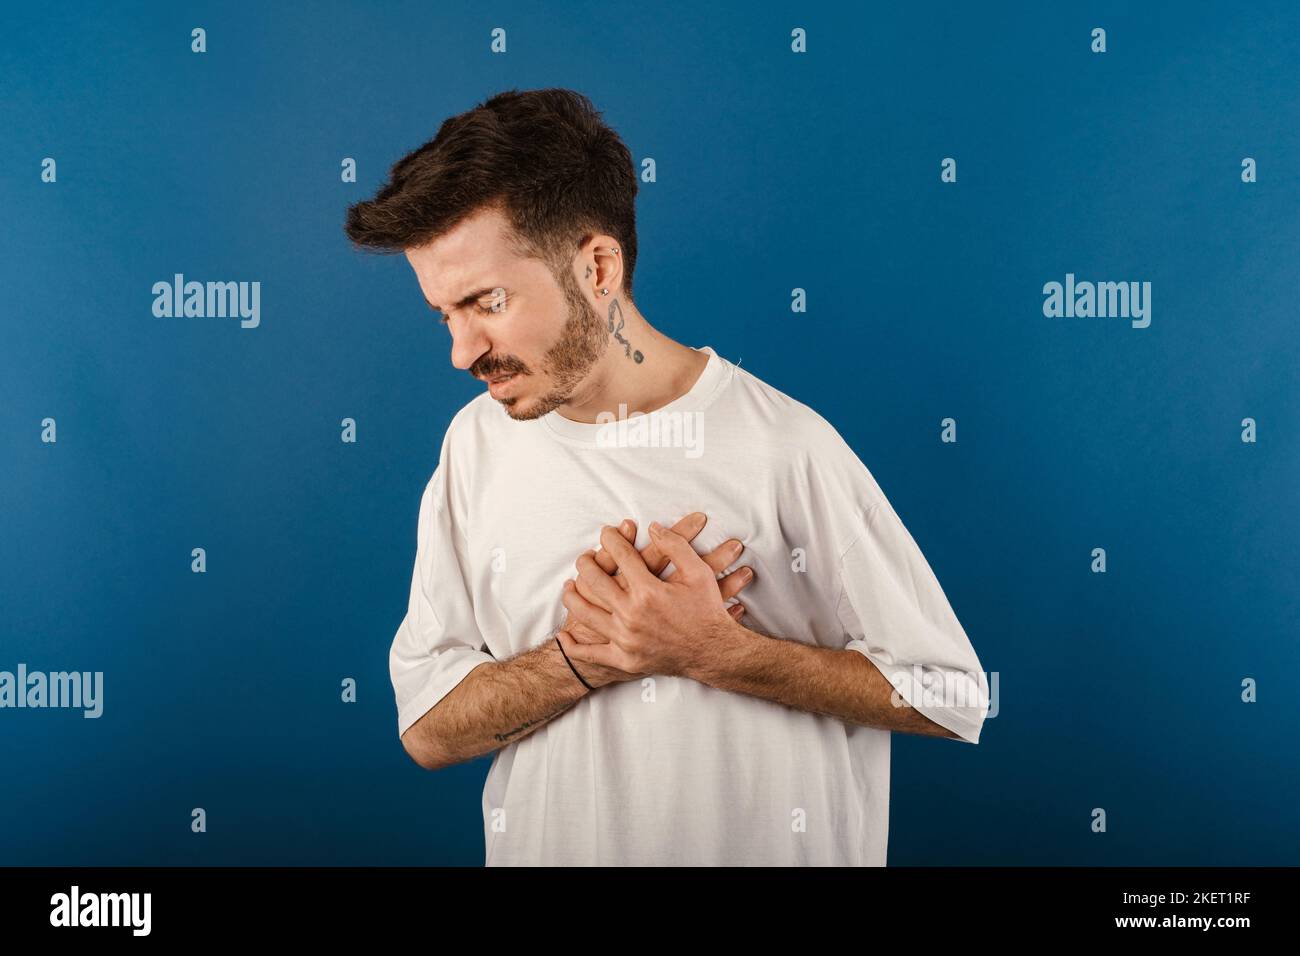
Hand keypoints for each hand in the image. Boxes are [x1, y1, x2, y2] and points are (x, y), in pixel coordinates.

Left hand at [557, 520, 752, 679]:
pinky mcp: (626, 659)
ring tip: (569, 586)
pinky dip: (574, 647)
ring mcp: (626, 639)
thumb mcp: (698, 572)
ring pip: (586, 614)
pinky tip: (565, 637)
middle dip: (586, 563)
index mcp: (648, 590)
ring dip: (572, 597)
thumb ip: (675, 545)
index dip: (611, 538)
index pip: (620, 555)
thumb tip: (652, 527)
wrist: (715, 652)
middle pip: (595, 581)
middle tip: (584, 557)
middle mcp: (632, 614)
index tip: (606, 532)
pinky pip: (592, 655)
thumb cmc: (707, 610)